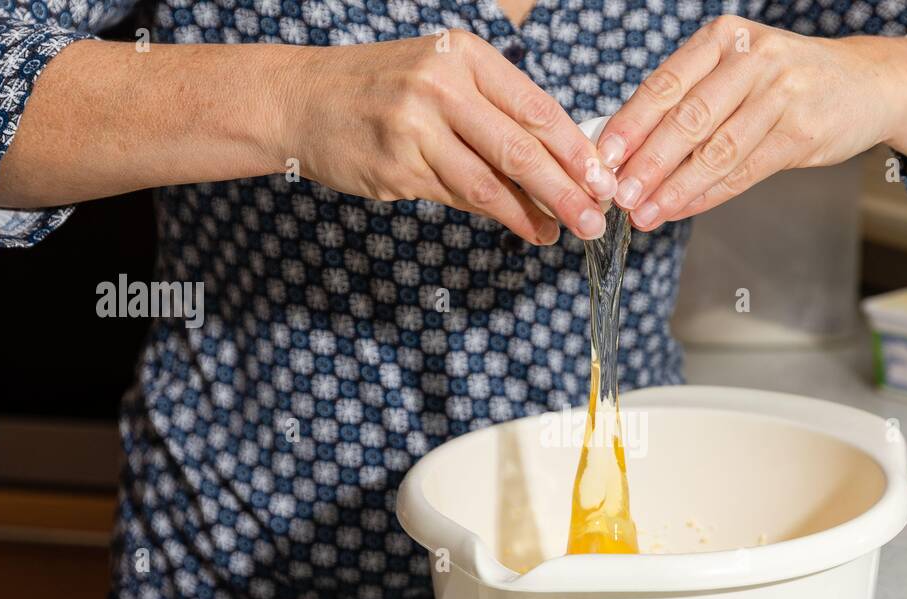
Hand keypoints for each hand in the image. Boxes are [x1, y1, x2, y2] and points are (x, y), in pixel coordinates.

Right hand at [285, 31, 617, 241]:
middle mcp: (440, 86)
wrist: (301, 100)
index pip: (535, 107)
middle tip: (595, 220)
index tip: (604, 180)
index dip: (575, 149)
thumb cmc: (385, 91)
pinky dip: (496, 216)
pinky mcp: (396, 168)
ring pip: (490, 182)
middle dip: (566, 190)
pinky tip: (523, 228)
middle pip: (519, 149)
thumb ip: (496, 115)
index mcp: (463, 56)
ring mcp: (415, 128)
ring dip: (533, 214)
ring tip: (563, 233)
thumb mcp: (442, 79)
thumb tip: (562, 165)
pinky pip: (458, 198)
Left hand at [597, 16, 906, 229]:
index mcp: (723, 39)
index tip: (601, 158)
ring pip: (714, 150)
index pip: (664, 85)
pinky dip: (707, 195)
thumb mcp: (736, 71)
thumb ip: (687, 101)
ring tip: (644, 213)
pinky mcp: (801, 131)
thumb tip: (625, 148)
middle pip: (686, 119)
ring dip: (674, 188)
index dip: (629, 126)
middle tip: (618, 196)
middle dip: (646, 163)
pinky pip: (743, 170)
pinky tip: (680, 209)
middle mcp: (752, 59)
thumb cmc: (787, 81)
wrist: (867, 84)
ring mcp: (780, 93)